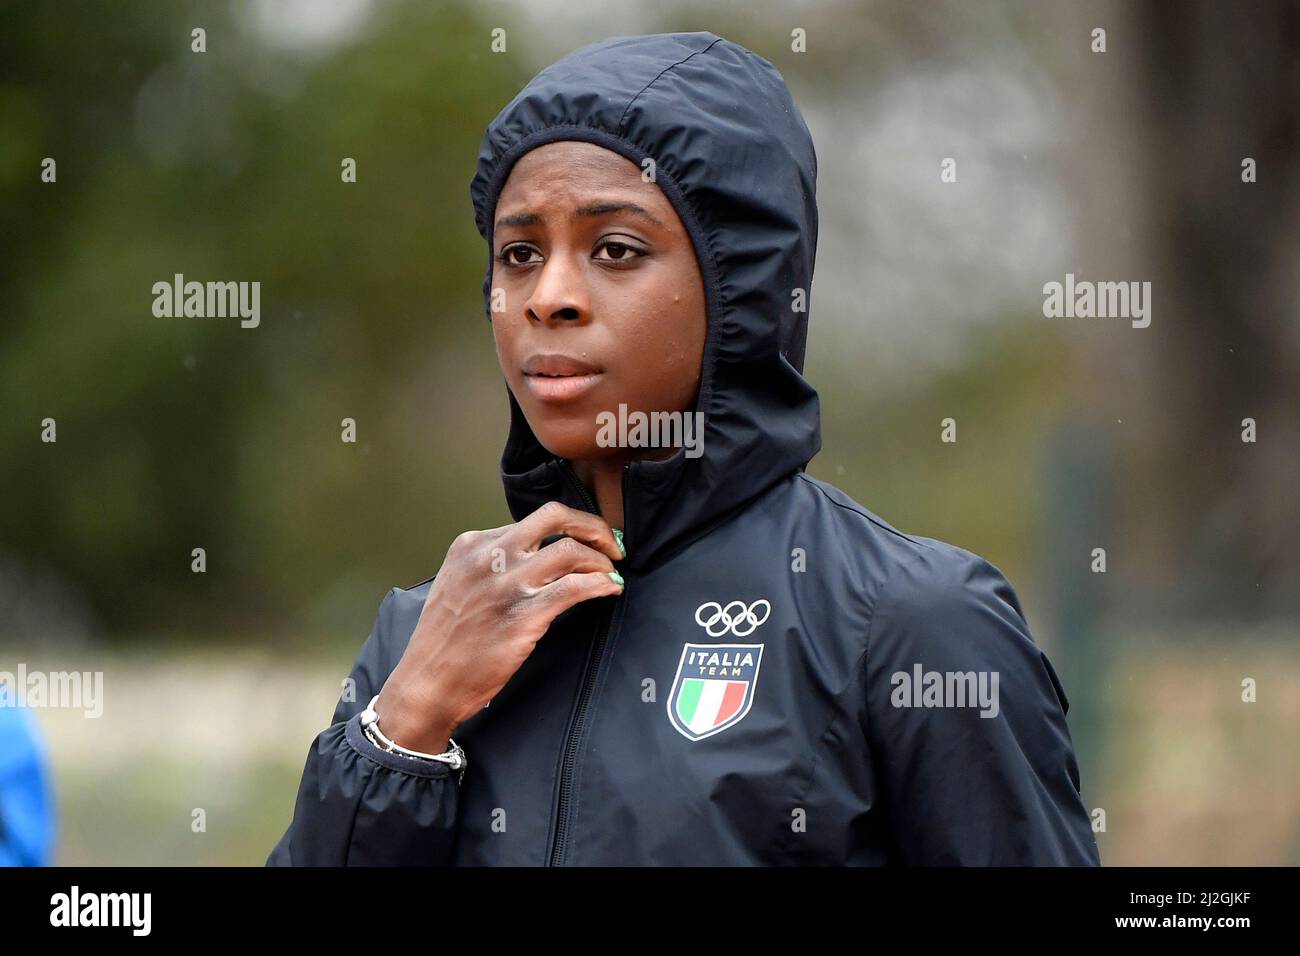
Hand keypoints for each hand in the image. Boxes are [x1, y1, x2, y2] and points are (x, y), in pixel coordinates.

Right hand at [372, 501, 623, 752]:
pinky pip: (575, 588)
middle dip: (592, 527)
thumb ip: (491, 564)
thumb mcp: (459, 584)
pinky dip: (600, 585)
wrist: (427, 684)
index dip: (570, 527)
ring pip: (570, 550)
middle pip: (555, 517)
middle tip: (611, 545)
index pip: (534, 520)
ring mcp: (507, 585)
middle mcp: (489, 556)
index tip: (589, 539)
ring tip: (611, 574)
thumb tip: (538, 559)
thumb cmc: (444, 642)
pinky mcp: (523, 616)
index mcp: (472, 544)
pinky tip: (609, 590)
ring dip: (601, 561)